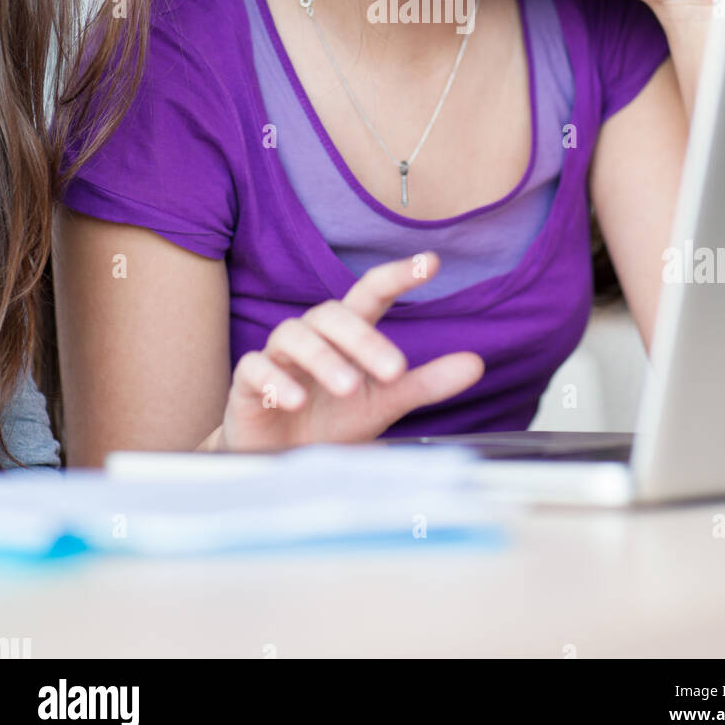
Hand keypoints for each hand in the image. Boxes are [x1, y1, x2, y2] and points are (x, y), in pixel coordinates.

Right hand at [217, 252, 483, 450]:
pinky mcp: (247, 384)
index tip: (431, 262)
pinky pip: (256, 368)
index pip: (371, 293)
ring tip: (350, 388)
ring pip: (295, 335)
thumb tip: (477, 362)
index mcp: (347, 335)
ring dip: (325, 359)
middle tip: (395, 370)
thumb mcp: (385, 403)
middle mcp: (313, 336)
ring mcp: (277, 356)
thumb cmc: (334, 422)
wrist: (282, 462)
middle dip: (365, 340)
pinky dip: (277, 381)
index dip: (398, 275)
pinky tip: (297, 400)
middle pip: (334, 314)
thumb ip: (426, 383)